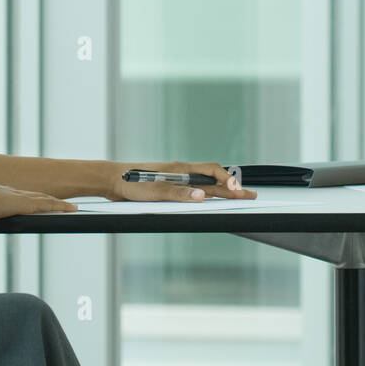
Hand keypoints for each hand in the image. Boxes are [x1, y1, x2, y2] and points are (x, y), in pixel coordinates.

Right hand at [0, 179, 78, 217]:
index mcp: (2, 196)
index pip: (23, 198)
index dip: (34, 199)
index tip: (41, 202)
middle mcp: (14, 194)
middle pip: (38, 196)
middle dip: (52, 200)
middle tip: (64, 205)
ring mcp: (21, 198)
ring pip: (47, 200)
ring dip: (61, 205)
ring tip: (74, 208)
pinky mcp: (27, 204)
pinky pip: (49, 204)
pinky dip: (61, 207)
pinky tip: (71, 209)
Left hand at [103, 161, 257, 201]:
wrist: (112, 180)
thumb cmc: (131, 184)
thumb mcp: (155, 192)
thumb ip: (180, 193)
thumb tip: (202, 195)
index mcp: (182, 170)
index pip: (213, 173)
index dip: (228, 182)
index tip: (240, 191)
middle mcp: (182, 172)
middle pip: (214, 179)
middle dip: (233, 188)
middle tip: (251, 195)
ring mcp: (177, 178)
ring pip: (206, 182)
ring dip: (223, 189)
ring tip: (238, 194)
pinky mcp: (171, 185)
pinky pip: (196, 187)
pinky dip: (209, 191)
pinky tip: (211, 195)